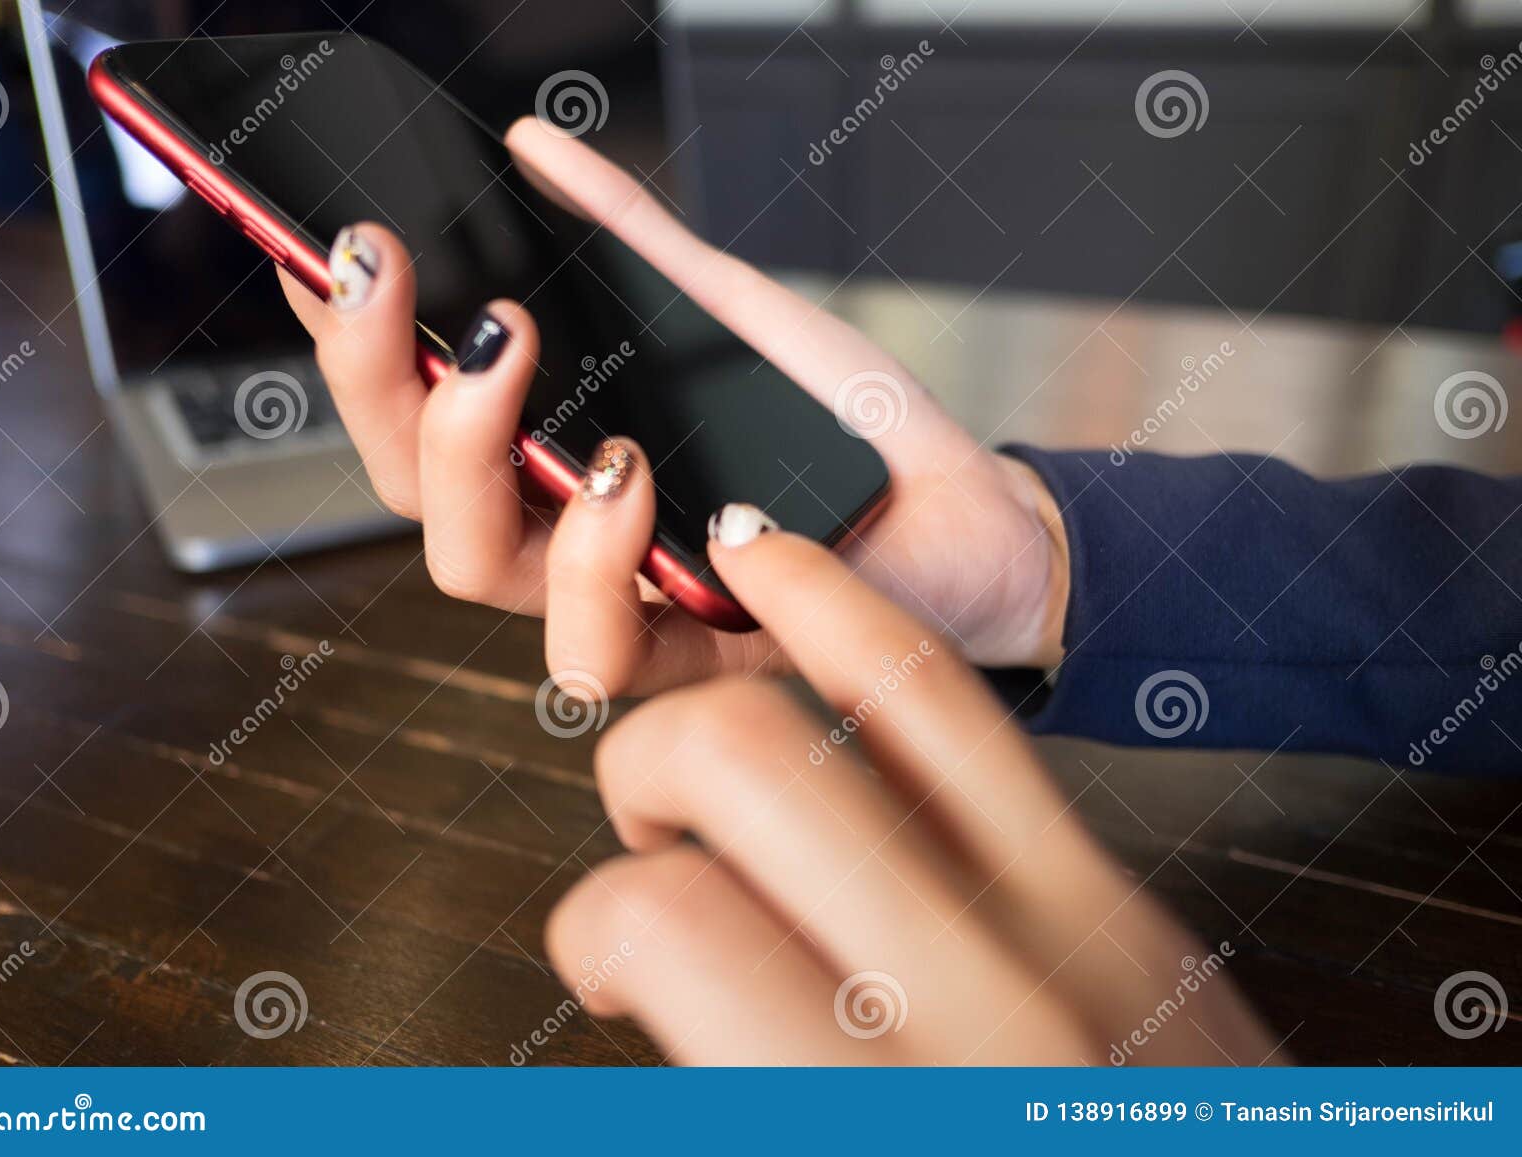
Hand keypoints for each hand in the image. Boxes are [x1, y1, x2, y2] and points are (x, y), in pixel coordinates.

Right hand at [278, 117, 1069, 697]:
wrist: (973, 520)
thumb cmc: (850, 430)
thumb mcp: (736, 310)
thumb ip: (636, 241)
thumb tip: (533, 148)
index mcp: (560, 454)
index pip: (418, 408)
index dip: (354, 339)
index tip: (331, 246)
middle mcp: (567, 533)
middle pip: (412, 489)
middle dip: (377, 377)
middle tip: (388, 272)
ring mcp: (619, 598)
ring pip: (471, 568)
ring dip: (472, 455)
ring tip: (517, 358)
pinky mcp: (687, 659)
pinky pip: (595, 650)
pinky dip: (600, 557)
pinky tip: (638, 476)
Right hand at [543, 522, 1276, 1064]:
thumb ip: (731, 1071)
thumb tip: (645, 970)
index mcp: (871, 1104)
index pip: (659, 913)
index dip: (596, 924)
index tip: (613, 955)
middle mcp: (984, 997)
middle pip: (742, 756)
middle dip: (649, 773)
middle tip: (656, 842)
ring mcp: (1073, 923)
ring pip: (860, 685)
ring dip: (741, 676)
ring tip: (707, 726)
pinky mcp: (1121, 891)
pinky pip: (964, 710)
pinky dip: (853, 622)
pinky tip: (789, 577)